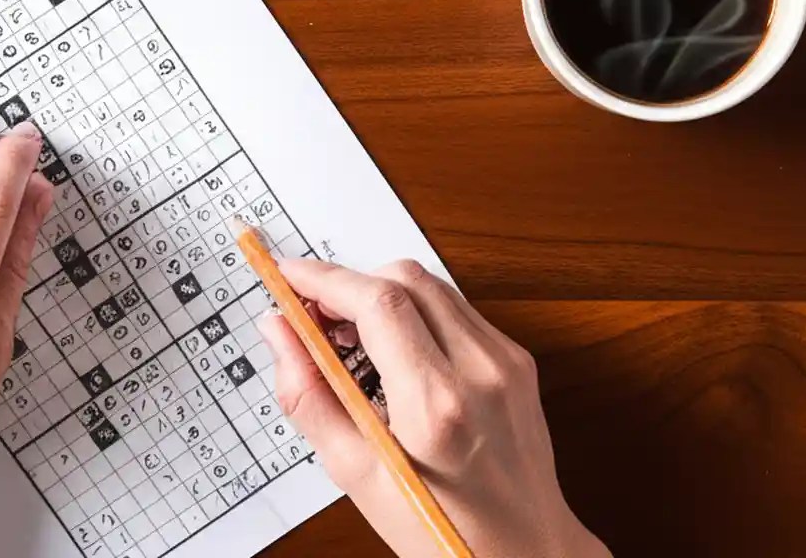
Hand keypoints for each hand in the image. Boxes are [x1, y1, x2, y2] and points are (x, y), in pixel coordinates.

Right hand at [259, 259, 609, 557]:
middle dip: (350, 283)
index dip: (324, 278)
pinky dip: (417, 313)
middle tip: (312, 314)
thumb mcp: (357, 474)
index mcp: (436, 406)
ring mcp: (506, 360)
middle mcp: (480, 371)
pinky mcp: (517, 358)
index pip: (376, 303)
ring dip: (382, 294)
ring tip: (349, 336)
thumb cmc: (443, 527)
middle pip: (404, 277)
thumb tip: (279, 331)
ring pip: (432, 285)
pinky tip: (395, 351)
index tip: (288, 275)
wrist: (526, 549)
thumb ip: (308, 395)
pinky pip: (457, 308)